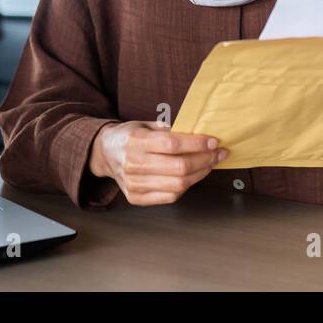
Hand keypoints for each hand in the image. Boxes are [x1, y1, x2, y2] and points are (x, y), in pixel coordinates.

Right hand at [88, 120, 227, 205]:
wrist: (105, 153)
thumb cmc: (129, 136)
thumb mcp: (145, 124)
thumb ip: (170, 129)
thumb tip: (200, 134)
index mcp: (136, 141)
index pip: (173, 144)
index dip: (197, 144)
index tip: (213, 142)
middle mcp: (134, 163)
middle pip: (179, 167)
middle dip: (205, 160)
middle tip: (217, 154)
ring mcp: (134, 183)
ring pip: (178, 185)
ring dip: (200, 174)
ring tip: (209, 164)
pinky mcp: (136, 198)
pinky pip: (170, 197)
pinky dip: (186, 187)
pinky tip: (193, 176)